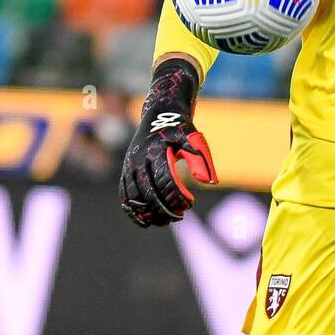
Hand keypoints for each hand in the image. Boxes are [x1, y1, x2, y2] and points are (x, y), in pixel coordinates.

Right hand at [119, 57, 216, 227]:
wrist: (159, 113)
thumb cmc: (180, 128)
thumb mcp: (193, 138)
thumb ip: (201, 158)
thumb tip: (210, 181)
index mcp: (156, 151)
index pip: (165, 180)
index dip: (177, 196)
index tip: (189, 204)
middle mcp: (139, 159)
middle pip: (148, 192)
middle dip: (163, 209)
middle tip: (179, 217)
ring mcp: (129, 165)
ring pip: (134, 196)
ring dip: (148, 213)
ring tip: (164, 222)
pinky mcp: (125, 170)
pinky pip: (124, 194)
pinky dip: (132, 210)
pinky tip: (145, 221)